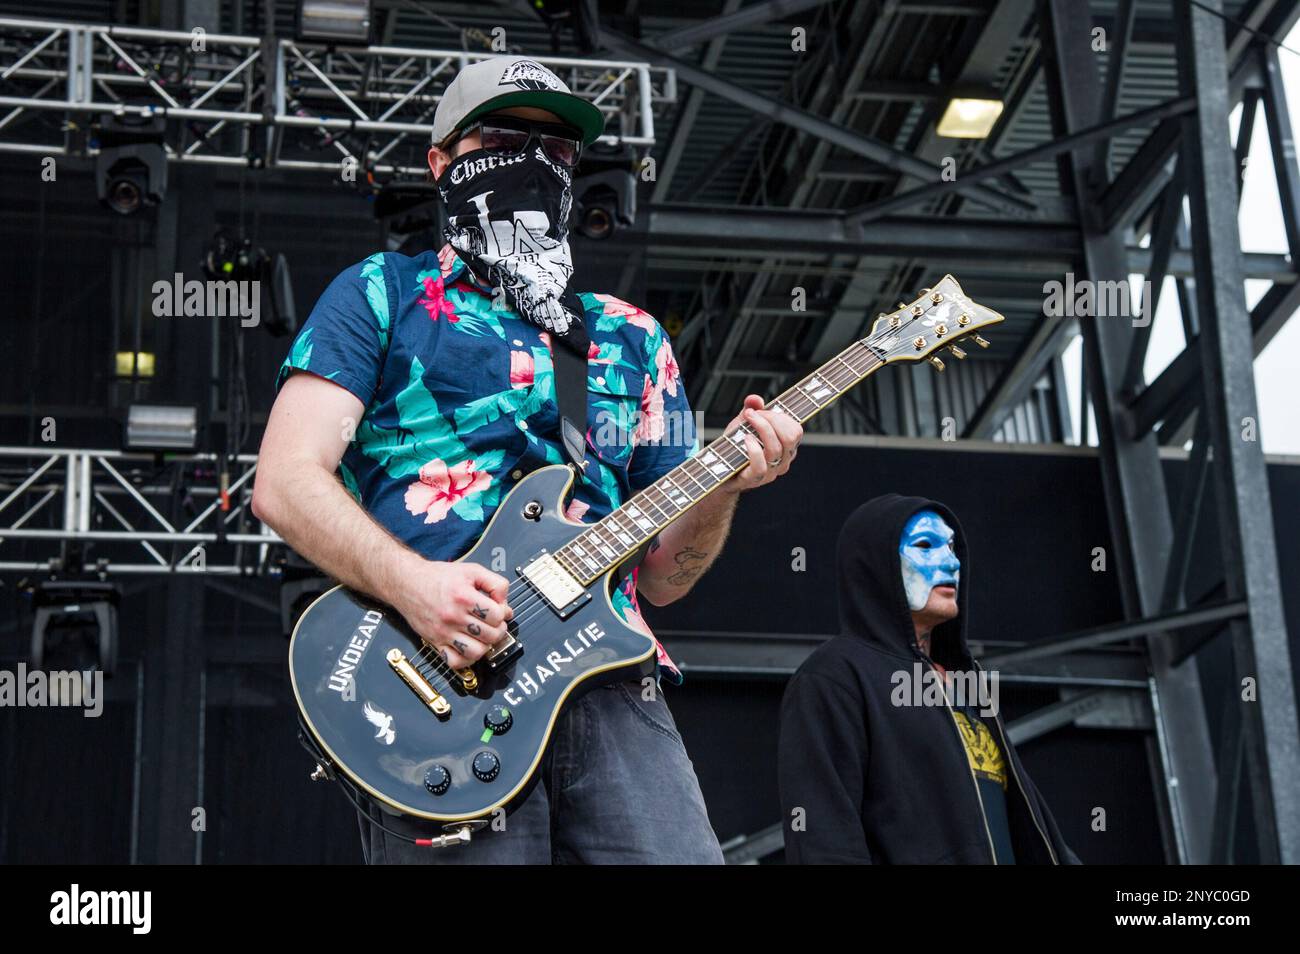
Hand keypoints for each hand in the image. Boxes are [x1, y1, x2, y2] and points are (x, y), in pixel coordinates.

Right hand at [394, 560, 512, 668]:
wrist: (407, 583)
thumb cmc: (438, 577)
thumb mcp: (471, 570)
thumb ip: (495, 584)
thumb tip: (506, 606)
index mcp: (463, 596)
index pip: (497, 615)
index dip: (502, 613)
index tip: (498, 610)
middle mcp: (453, 616)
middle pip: (490, 635)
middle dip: (498, 630)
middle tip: (494, 624)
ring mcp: (444, 632)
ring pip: (476, 652)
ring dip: (486, 646)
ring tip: (484, 637)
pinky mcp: (435, 642)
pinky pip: (455, 662)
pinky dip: (467, 660)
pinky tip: (470, 648)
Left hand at [721, 394, 802, 493]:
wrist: (719, 470)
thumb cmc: (735, 447)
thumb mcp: (743, 424)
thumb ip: (751, 409)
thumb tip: (755, 399)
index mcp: (786, 448)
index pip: (796, 431)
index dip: (780, 416)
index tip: (761, 411)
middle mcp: (782, 461)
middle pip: (790, 438)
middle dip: (772, 419)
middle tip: (752, 414)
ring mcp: (769, 473)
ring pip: (776, 449)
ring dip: (762, 428)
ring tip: (747, 421)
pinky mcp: (753, 480)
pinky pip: (760, 467)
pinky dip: (753, 450)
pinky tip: (746, 439)